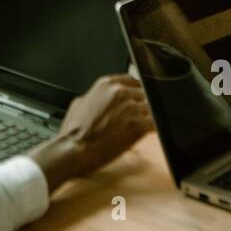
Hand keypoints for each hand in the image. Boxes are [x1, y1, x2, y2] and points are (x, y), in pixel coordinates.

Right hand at [28, 75, 153, 191]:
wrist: (75, 149)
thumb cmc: (74, 131)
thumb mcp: (79, 103)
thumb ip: (96, 96)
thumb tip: (102, 99)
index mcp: (107, 84)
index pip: (132, 81)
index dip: (136, 91)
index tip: (138, 98)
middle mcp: (121, 92)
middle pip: (144, 94)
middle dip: (142, 106)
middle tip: (138, 117)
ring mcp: (131, 108)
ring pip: (152, 108)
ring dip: (149, 117)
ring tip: (143, 126)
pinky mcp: (139, 126)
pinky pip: (156, 123)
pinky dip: (154, 128)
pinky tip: (149, 133)